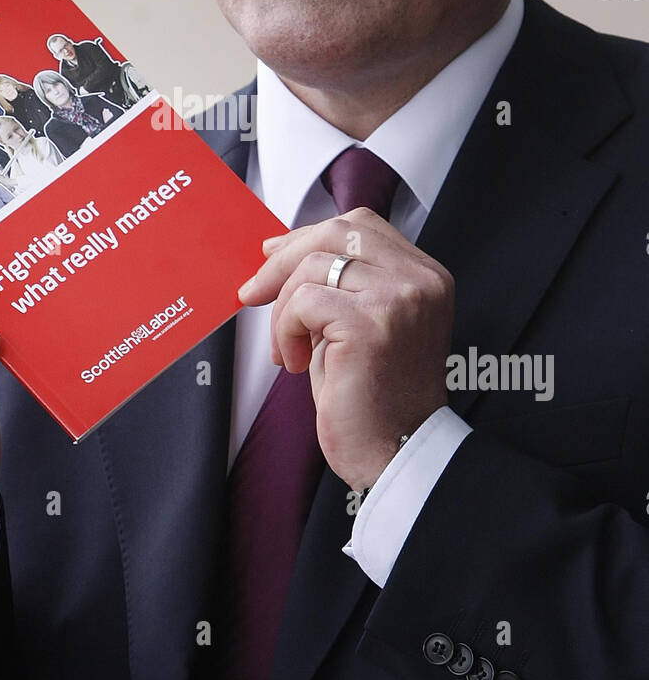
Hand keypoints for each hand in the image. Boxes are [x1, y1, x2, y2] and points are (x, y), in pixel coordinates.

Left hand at [238, 208, 453, 489]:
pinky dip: (285, 330)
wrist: (394, 453)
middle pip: (336, 232)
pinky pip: (303, 302)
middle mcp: (420, 280)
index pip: (361, 226)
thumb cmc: (372, 396)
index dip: (309, 235)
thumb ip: (340, 282)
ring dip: (283, 309)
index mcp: (426, 275)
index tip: (271, 257)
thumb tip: (278, 249)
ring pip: (312, 266)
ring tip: (287, 349)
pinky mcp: (371, 324)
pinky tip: (295, 362)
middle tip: (254, 293)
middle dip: (283, 259)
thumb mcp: (362, 323)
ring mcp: (399, 299)